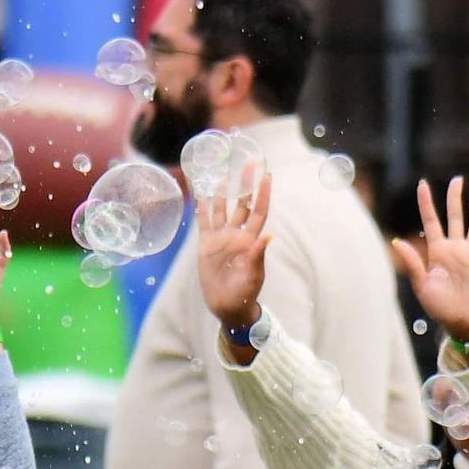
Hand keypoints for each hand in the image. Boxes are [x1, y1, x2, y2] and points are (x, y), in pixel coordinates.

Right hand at [193, 175, 272, 332]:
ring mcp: (221, 238)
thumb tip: (269, 236)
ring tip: (222, 174)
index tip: (266, 176)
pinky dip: (202, 209)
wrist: (227, 305)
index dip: (262, 193)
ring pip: (222, 209)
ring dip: (222, 192)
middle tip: (248, 163)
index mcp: (250, 240)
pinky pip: (203, 222)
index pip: (258, 211)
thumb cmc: (245, 292)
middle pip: (241, 203)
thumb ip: (258, 256)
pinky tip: (200, 195)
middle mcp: (236, 234)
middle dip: (245, 184)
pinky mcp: (206, 245)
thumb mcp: (253, 276)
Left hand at [391, 177, 468, 344]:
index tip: (423, 184)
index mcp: (438, 251)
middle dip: (455, 198)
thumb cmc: (440, 308)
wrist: (464, 322)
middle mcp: (456, 248)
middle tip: (458, 179)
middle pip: (455, 216)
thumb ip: (413, 264)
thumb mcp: (423, 286)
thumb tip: (397, 242)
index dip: (427, 203)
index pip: (431, 221)